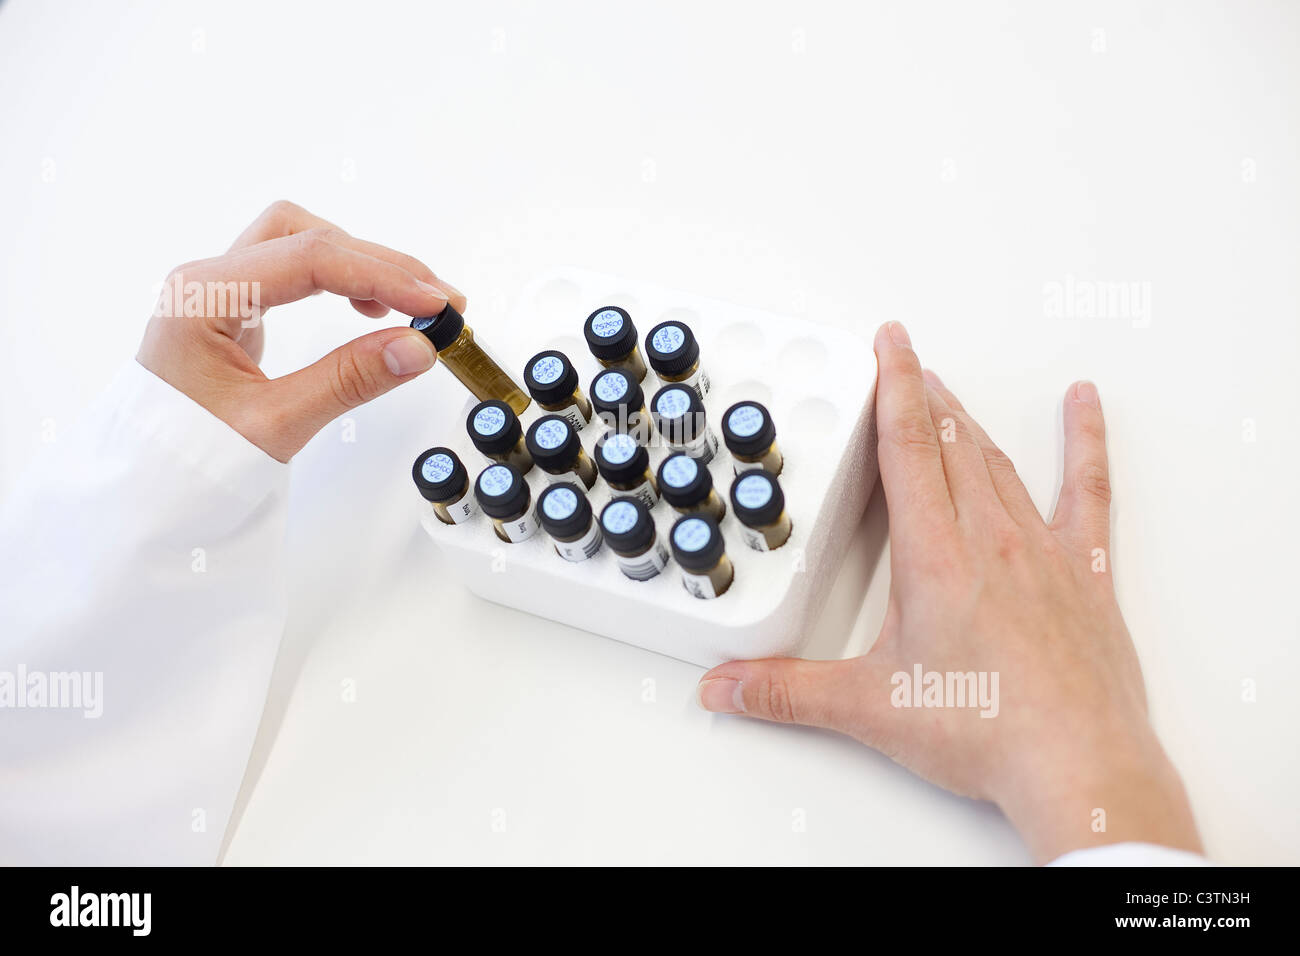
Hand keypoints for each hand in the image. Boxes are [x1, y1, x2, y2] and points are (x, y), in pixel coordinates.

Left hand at [137, 200, 463, 461]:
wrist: (141, 489)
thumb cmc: (188, 459)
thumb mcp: (275, 425)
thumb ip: (348, 380)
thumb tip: (416, 347)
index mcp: (204, 298)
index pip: (308, 260)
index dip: (381, 276)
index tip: (434, 304)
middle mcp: (208, 280)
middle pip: (308, 236)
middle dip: (381, 265)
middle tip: (439, 302)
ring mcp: (219, 291)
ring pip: (301, 242)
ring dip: (360, 263)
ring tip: (410, 302)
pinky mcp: (233, 308)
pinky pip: (292, 269)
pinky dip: (338, 278)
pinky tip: (369, 307)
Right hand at [697, 321, 1200, 862]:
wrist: (1079, 768)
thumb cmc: (989, 733)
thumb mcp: (869, 709)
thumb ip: (787, 692)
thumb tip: (726, 687)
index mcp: (935, 557)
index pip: (908, 447)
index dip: (894, 387)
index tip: (889, 343)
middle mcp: (991, 540)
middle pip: (952, 444)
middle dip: (925, 397)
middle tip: (907, 363)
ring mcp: (1043, 552)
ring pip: (998, 462)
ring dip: (969, 421)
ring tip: (949, 393)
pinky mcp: (1084, 574)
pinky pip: (1086, 492)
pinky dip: (1085, 443)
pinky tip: (1085, 406)